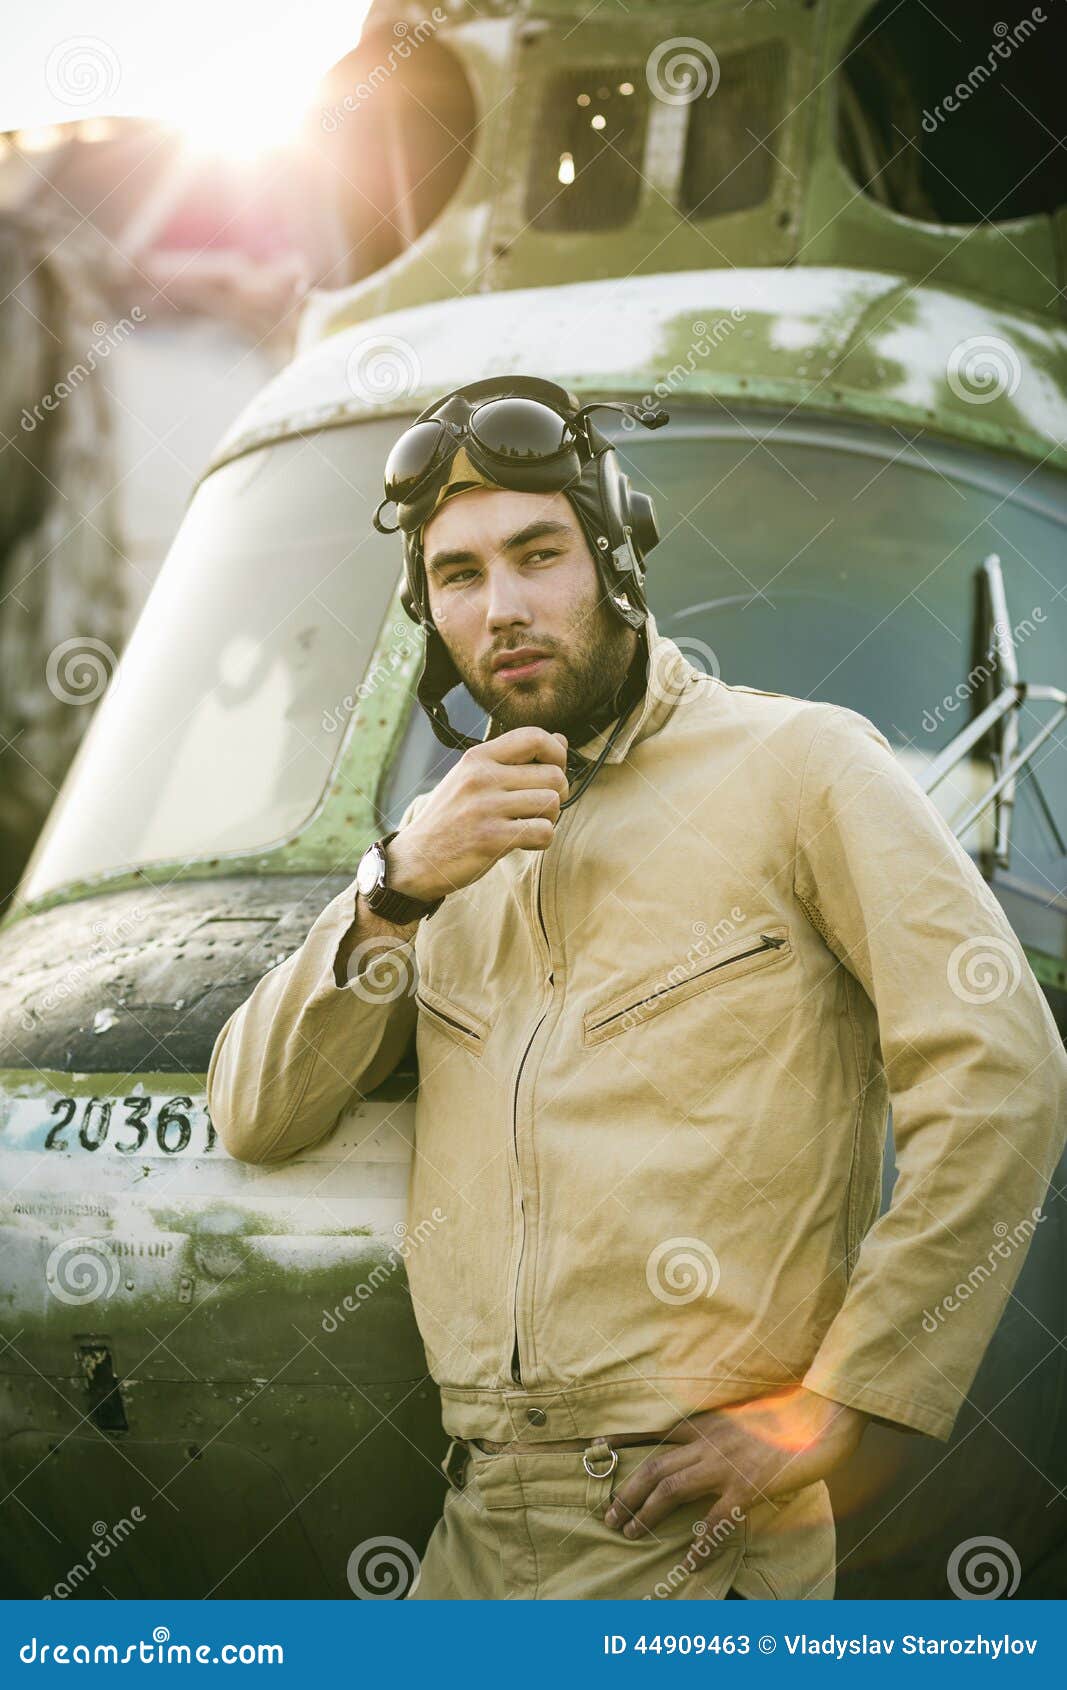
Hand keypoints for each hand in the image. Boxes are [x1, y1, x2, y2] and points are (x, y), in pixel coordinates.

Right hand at [387, 727, 568, 903]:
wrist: (416, 859)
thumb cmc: (451, 818)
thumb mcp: (473, 778)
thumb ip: (513, 760)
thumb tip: (561, 740)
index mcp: (478, 757)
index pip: (535, 736)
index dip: (557, 753)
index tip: (553, 770)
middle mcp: (481, 777)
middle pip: (553, 774)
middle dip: (558, 792)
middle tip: (541, 807)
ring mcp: (486, 807)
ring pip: (552, 803)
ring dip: (550, 818)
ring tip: (529, 824)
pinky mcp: (491, 838)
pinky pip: (544, 832)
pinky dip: (542, 840)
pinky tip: (523, 842)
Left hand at [604, 1387, 867, 1560]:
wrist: (822, 1413)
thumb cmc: (790, 1415)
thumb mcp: (746, 1416)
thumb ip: (724, 1431)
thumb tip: (711, 1448)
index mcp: (707, 1422)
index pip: (657, 1434)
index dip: (626, 1444)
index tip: (598, 1451)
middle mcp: (708, 1441)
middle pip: (654, 1466)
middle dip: (628, 1492)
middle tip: (610, 1515)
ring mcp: (725, 1464)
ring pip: (670, 1490)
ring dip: (645, 1513)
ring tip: (630, 1533)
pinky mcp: (746, 1486)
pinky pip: (715, 1521)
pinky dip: (700, 1544)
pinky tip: (691, 1562)